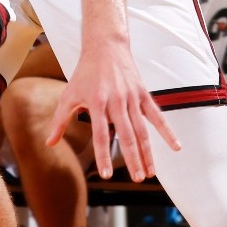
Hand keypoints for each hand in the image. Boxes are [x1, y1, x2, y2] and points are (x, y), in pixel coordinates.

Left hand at [47, 39, 177, 179]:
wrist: (105, 47)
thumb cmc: (84, 74)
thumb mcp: (68, 96)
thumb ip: (60, 122)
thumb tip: (49, 143)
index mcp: (97, 103)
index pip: (100, 135)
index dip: (104, 155)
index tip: (106, 175)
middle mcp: (116, 102)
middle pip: (127, 135)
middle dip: (133, 159)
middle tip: (137, 179)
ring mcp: (132, 98)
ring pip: (142, 130)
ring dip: (147, 152)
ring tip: (150, 172)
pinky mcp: (143, 94)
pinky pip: (157, 116)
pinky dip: (167, 131)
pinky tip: (176, 147)